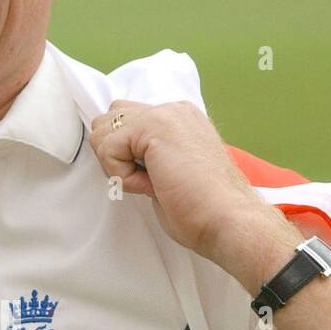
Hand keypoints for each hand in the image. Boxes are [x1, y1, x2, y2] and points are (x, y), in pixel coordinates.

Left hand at [88, 99, 267, 265]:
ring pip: (103, 132)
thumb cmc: (203, 209)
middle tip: (146, 181)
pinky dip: (122, 176)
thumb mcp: (168, 172)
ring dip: (117, 165)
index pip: (126, 121)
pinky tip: (152, 185)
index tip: (153, 180)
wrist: (226, 219)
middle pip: (110, 119)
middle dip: (114, 155)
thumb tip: (118, 156)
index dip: (124, 155)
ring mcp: (164, 114)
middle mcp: (172, 111)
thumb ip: (147, 156)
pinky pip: (108, 150)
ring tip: (152, 183)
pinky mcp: (153, 126)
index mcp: (179, 120)